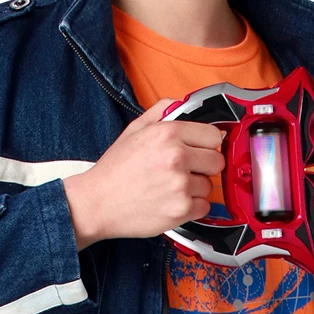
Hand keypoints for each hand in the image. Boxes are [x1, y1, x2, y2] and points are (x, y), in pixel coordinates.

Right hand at [63, 97, 224, 248]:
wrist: (97, 202)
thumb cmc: (115, 169)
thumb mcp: (134, 129)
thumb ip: (161, 111)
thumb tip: (182, 104)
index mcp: (168, 133)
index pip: (213, 135)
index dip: (205, 143)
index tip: (199, 149)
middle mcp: (177, 157)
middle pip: (217, 161)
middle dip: (204, 166)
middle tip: (185, 170)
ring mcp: (180, 185)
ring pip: (209, 186)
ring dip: (195, 188)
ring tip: (171, 187)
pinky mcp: (181, 210)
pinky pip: (204, 207)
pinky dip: (191, 207)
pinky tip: (171, 201)